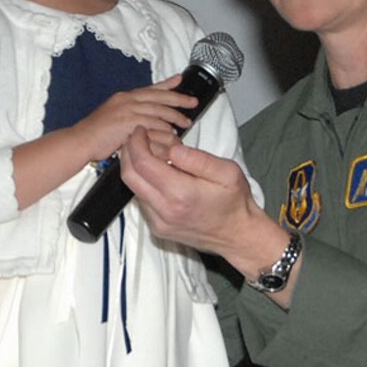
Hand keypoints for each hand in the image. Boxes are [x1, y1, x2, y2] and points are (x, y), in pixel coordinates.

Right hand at [73, 82, 198, 170]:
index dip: (166, 84)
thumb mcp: (114, 118)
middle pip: (159, 96)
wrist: (80, 141)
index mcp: (124, 97)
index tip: (179, 80)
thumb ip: (129, 115)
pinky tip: (172, 133)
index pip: (150, 88)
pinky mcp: (128, 122)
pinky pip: (152, 124)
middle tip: (192, 102)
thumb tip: (145, 120)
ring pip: (158, 110)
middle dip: (178, 99)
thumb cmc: (95, 135)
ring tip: (186, 123)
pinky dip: (164, 129)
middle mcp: (126, 99)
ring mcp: (127, 110)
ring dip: (175, 116)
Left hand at [119, 131, 284, 271]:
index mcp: (181, 193)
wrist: (237, 235)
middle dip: (129, 153)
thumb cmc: (235, 203)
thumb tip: (172, 148)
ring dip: (136, 168)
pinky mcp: (158, 228)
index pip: (143, 163)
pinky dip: (144, 184)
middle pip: (129, 176)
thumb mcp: (227, 172)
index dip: (137, 143)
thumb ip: (197, 158)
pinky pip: (142, 201)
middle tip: (138, 139)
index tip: (141, 131)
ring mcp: (159, 222)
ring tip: (151, 155)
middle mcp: (165, 210)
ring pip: (133, 189)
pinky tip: (158, 175)